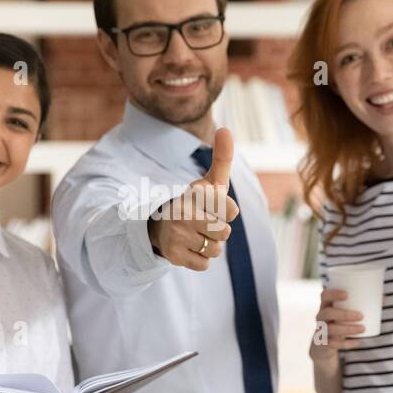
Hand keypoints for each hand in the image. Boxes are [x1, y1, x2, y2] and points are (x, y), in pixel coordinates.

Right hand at [148, 126, 239, 271]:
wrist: (162, 225)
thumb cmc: (196, 203)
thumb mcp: (209, 181)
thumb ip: (221, 158)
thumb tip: (225, 128)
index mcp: (194, 194)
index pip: (231, 210)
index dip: (226, 211)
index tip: (212, 206)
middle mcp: (183, 213)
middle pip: (225, 233)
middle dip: (219, 230)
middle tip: (203, 222)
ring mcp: (177, 235)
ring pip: (215, 250)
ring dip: (210, 245)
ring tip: (195, 234)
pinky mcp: (174, 256)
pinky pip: (204, 264)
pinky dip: (200, 259)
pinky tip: (189, 247)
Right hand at [310, 287, 363, 363]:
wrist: (324, 346)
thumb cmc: (338, 324)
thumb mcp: (345, 315)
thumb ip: (361, 306)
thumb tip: (384, 297)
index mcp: (325, 306)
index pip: (324, 296)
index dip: (333, 293)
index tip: (347, 295)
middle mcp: (320, 318)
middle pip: (327, 313)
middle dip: (344, 314)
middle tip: (361, 315)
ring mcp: (320, 331)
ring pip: (331, 329)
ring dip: (348, 329)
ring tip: (363, 329)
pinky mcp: (323, 344)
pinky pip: (333, 344)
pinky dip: (346, 344)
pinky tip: (358, 342)